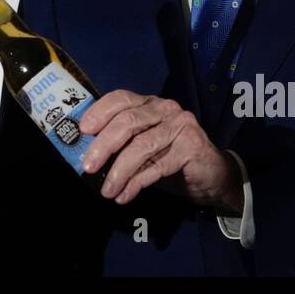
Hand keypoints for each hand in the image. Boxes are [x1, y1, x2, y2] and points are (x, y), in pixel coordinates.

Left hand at [79, 90, 241, 211]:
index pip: (121, 98)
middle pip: (128, 121)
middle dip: (104, 145)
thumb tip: (88, 156)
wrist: (211, 176)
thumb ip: (122, 145)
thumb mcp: (142, 149)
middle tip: (88, 166)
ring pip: (142, 145)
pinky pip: (158, 166)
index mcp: (149, 104)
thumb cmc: (170, 159)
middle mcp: (165, 108)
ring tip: (107, 190)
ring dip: (120, 171)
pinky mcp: (192, 145)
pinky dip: (138, 182)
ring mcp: (180, 124)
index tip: (83, 130)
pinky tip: (125, 195)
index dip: (100, 112)